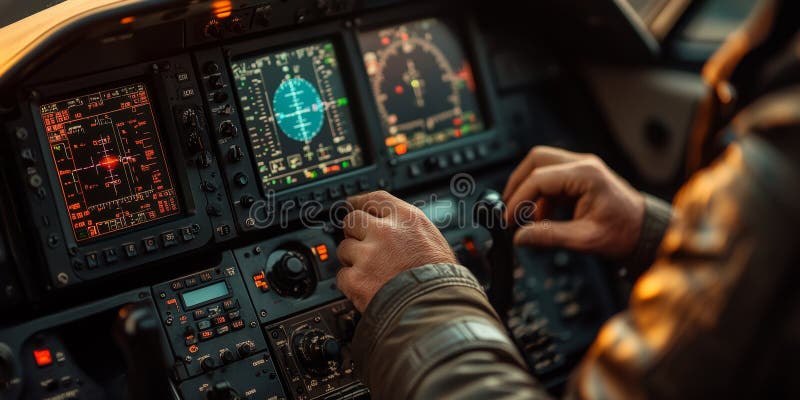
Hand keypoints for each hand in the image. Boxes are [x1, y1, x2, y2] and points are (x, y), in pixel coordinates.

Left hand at [336, 191, 456, 311]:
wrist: (438, 310)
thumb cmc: (443, 281)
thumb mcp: (434, 242)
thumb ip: (408, 231)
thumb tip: (392, 228)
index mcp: (408, 219)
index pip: (376, 199)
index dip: (361, 202)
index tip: (353, 204)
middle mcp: (385, 232)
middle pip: (353, 220)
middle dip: (354, 233)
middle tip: (361, 246)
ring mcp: (368, 255)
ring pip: (344, 248)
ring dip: (352, 259)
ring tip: (371, 273)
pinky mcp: (357, 279)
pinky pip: (342, 276)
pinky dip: (350, 284)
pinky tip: (366, 289)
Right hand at [503, 146, 644, 257]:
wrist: (645, 231)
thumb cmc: (624, 232)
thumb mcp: (585, 239)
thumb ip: (549, 236)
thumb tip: (520, 236)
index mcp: (586, 175)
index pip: (539, 179)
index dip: (519, 199)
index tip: (508, 219)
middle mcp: (583, 164)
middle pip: (536, 160)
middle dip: (518, 184)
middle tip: (510, 210)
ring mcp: (581, 167)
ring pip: (541, 165)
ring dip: (528, 188)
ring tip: (524, 215)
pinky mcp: (579, 176)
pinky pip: (550, 177)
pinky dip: (539, 194)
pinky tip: (540, 216)